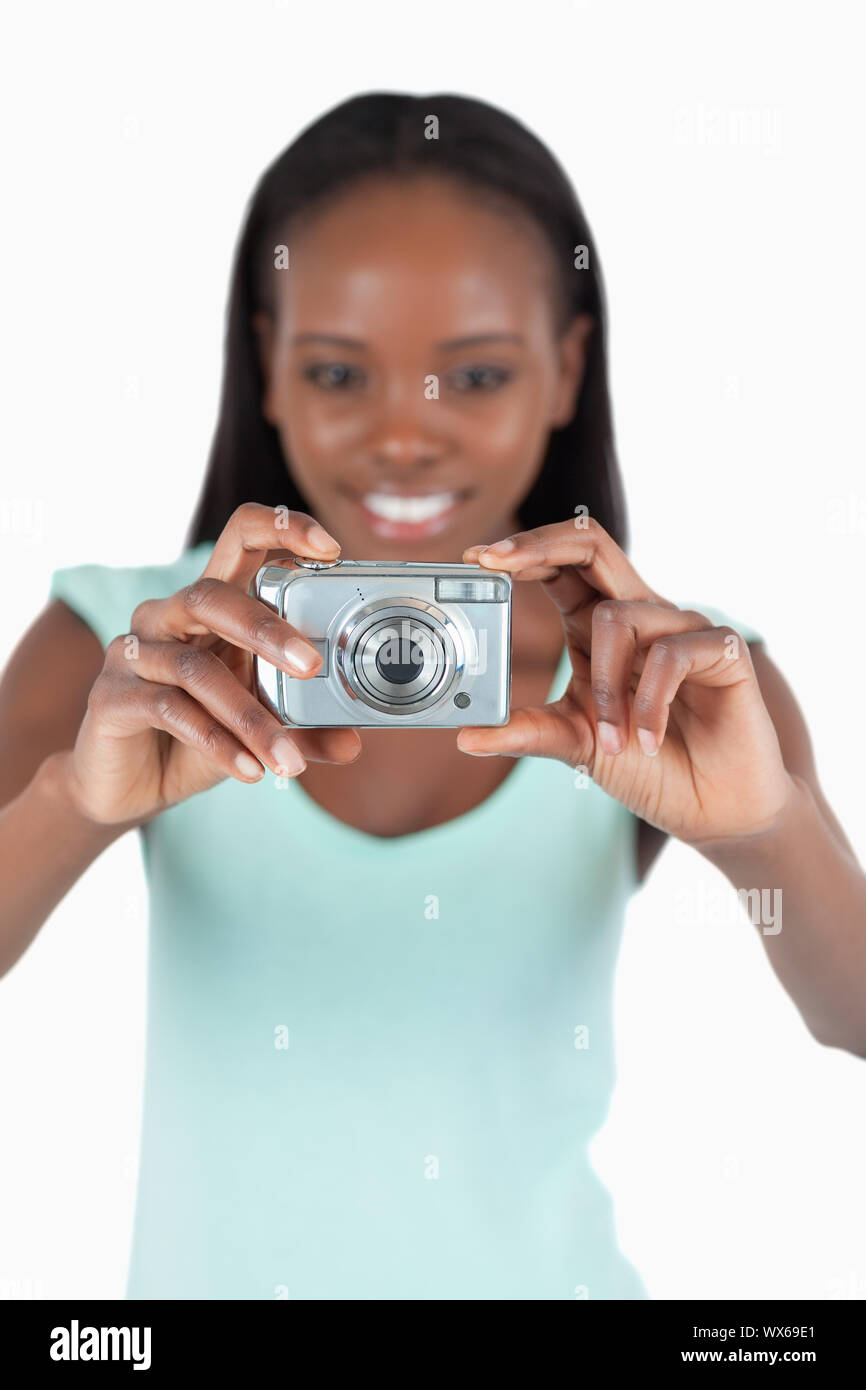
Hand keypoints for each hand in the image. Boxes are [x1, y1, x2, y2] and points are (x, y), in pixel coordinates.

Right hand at [64, 503, 361, 824]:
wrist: (127, 785)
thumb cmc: (197, 738)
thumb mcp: (256, 729)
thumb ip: (301, 729)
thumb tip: (352, 744)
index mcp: (212, 606)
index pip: (241, 540)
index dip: (281, 530)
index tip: (331, 549)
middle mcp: (168, 616)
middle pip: (212, 596)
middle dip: (266, 629)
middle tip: (312, 666)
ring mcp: (135, 653)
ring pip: (195, 669)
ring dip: (248, 716)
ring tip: (287, 760)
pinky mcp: (111, 696)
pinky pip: (168, 710)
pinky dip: (216, 743)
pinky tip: (250, 771)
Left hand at [460, 517, 793, 845]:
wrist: (711, 808)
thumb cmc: (646, 766)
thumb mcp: (575, 745)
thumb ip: (526, 732)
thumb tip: (465, 736)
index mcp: (599, 626)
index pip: (561, 565)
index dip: (521, 551)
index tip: (476, 558)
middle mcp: (640, 614)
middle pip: (592, 544)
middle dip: (539, 544)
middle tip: (497, 562)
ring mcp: (683, 627)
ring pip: (620, 618)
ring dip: (606, 688)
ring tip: (613, 743)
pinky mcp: (723, 649)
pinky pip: (671, 653)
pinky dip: (649, 703)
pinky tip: (646, 741)